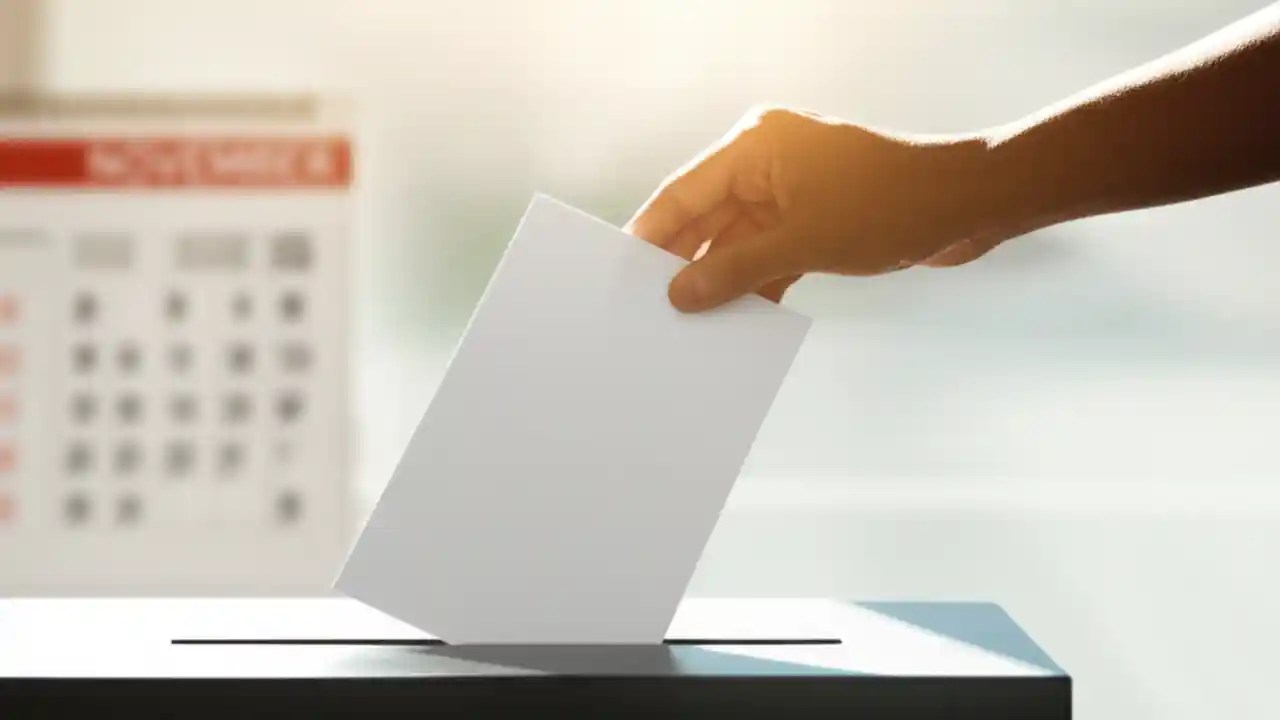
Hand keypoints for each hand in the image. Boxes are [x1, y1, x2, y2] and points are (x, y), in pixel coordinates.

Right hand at [625, 107, 1011, 311]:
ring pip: (739, 240)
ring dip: (724, 279)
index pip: (684, 193)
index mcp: (756, 146)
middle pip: (707, 218)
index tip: (621, 273)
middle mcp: (768, 162)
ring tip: (693, 325)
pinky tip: (742, 320)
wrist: (969, 204)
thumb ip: (735, 270)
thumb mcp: (802, 243)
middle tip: (652, 310)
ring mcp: (793, 190)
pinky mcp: (815, 216)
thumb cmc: (892, 205)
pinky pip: (770, 251)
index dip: (650, 235)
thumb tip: (682, 295)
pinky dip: (759, 281)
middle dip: (685, 263)